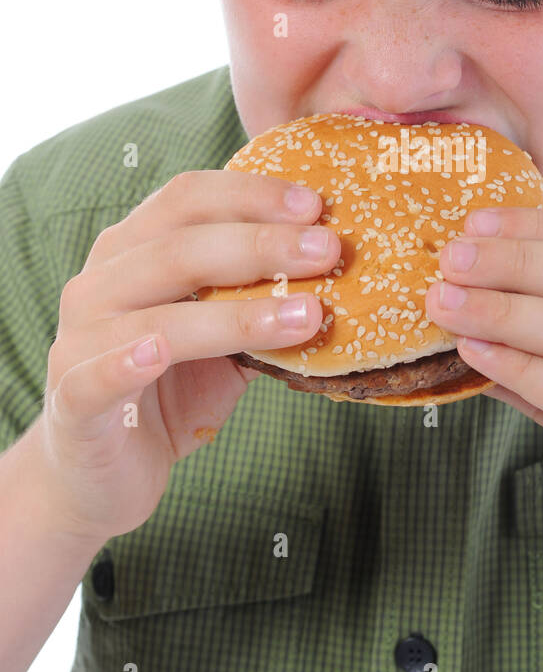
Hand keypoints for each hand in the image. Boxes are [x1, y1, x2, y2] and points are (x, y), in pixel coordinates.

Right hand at [37, 172, 336, 543]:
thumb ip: (263, 304)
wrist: (100, 477)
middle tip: (326, 250)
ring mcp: (79, 341)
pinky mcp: (71, 401)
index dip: (251, 195)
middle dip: (261, 245)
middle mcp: (98, 284)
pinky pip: (98, 376)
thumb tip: (342, 274)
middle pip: (179, 248)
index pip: (187, 200)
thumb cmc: (168, 393)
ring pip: (158, 317)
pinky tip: (160, 355)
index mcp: (131, 251)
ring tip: (306, 315)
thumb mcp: (226, 341)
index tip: (315, 205)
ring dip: (237, 316)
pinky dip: (128, 362)